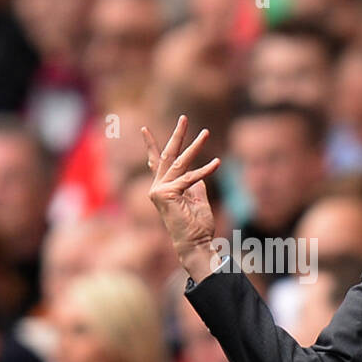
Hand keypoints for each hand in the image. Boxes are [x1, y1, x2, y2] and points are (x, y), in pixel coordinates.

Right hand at [140, 115, 221, 282]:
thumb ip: (195, 184)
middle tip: (184, 118)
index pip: (156, 163)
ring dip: (195, 146)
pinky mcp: (168, 194)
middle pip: (167, 155)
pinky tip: (217, 162)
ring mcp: (160, 191)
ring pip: (180, 162)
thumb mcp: (198, 199)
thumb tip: (198, 174)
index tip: (144, 129)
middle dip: (177, 135)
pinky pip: (190, 178)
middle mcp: (157, 188)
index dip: (150, 145)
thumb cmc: (197, 226)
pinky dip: (205, 170)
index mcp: (163, 188)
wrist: (195, 244)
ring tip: (206, 132)